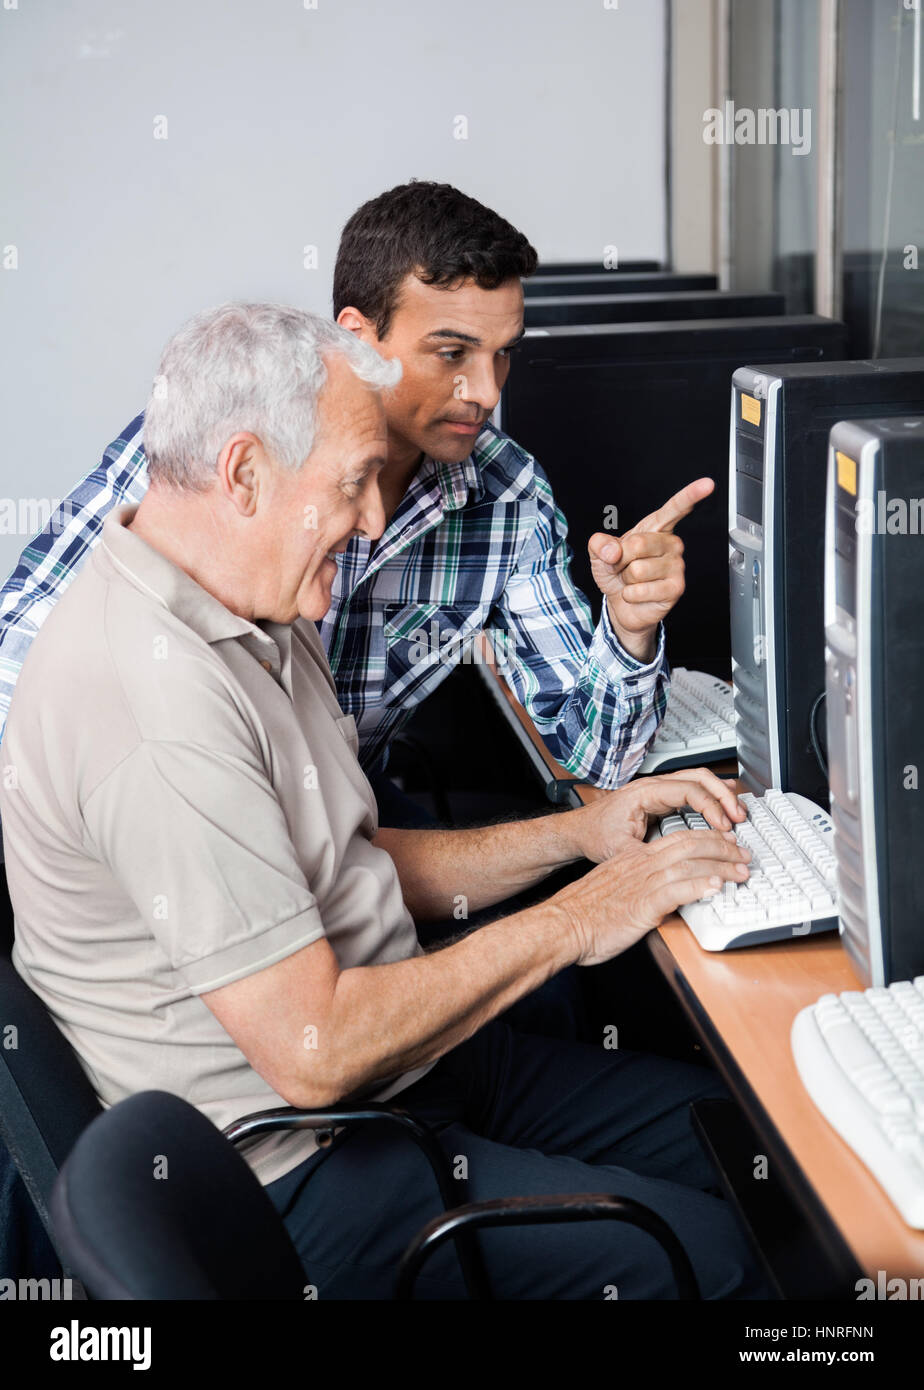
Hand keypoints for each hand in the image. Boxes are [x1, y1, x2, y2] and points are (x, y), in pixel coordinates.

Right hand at [552, 829, 750, 966]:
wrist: (561, 925)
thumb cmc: (584, 913)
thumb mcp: (615, 888)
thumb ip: (640, 883)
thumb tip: (663, 890)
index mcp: (634, 858)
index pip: (678, 838)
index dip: (707, 838)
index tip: (726, 842)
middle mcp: (641, 865)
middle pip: (690, 845)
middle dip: (723, 848)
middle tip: (744, 854)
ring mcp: (642, 883)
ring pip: (689, 864)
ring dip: (721, 866)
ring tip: (741, 871)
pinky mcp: (642, 905)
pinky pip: (676, 891)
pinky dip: (699, 886)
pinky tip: (716, 887)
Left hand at [566, 768, 746, 862]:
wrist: (579, 831)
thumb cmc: (594, 836)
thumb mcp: (620, 851)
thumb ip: (647, 855)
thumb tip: (675, 863)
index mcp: (643, 793)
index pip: (687, 790)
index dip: (711, 807)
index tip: (724, 825)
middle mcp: (652, 786)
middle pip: (698, 777)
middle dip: (722, 795)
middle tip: (739, 816)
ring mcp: (657, 789)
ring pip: (697, 780)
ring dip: (719, 794)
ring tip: (737, 812)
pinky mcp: (660, 798)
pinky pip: (691, 789)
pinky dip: (710, 796)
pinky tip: (723, 806)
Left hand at [588, 477, 714, 661]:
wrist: (623, 603)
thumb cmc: (617, 573)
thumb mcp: (601, 553)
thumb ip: (599, 544)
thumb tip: (611, 550)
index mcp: (656, 528)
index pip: (675, 508)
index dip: (691, 495)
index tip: (708, 484)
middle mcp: (671, 543)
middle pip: (638, 544)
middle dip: (620, 560)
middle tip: (624, 567)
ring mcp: (676, 565)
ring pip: (637, 570)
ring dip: (626, 580)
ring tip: (633, 581)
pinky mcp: (676, 587)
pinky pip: (641, 590)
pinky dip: (630, 595)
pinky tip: (638, 594)